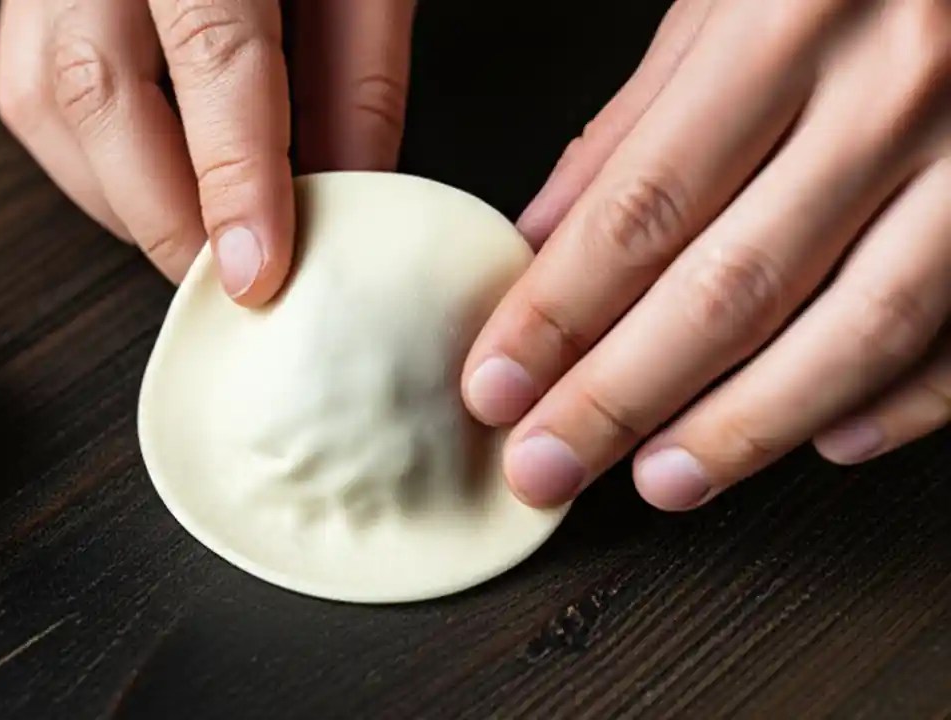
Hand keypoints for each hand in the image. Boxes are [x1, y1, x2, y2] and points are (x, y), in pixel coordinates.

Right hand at [0, 0, 415, 304]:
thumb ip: (358, 74)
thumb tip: (349, 194)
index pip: (212, 53)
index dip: (235, 176)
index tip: (259, 273)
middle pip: (99, 92)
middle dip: (166, 214)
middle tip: (229, 283)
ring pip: (49, 106)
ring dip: (126, 200)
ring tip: (198, 240)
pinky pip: (36, 100)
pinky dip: (98, 167)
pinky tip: (155, 184)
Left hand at [463, 0, 950, 510]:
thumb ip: (635, 122)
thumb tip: (543, 238)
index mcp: (791, 22)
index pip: (643, 208)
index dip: (557, 316)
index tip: (496, 387)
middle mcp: (895, 90)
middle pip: (730, 288)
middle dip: (621, 397)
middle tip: (546, 465)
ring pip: (854, 328)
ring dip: (744, 425)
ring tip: (660, 480)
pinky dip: (904, 399)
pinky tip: (825, 441)